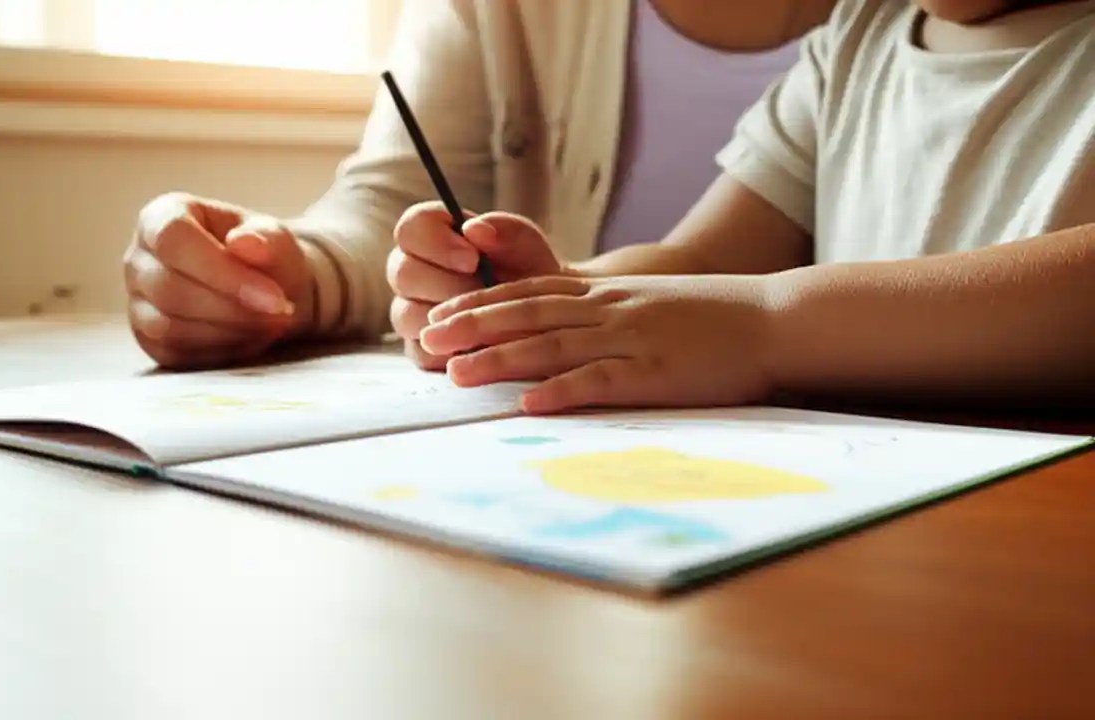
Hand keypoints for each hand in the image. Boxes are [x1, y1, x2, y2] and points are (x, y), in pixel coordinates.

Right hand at [124, 192, 313, 368]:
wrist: (269, 290)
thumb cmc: (267, 257)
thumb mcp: (277, 240)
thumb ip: (265, 239)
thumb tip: (243, 243)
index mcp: (161, 217)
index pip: (174, 239)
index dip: (221, 271)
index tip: (273, 296)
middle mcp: (139, 258)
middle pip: (169, 289)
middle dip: (231, 308)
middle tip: (279, 314)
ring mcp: (138, 302)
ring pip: (168, 327)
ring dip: (227, 332)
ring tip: (269, 325)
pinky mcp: (149, 339)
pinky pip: (174, 353)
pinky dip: (218, 352)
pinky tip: (248, 340)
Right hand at [388, 204, 566, 369]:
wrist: (544, 319)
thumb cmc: (528, 274)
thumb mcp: (527, 246)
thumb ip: (505, 230)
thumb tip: (475, 228)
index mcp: (431, 238)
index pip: (410, 230)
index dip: (435, 242)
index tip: (473, 258)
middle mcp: (412, 274)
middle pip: (402, 274)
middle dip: (446, 284)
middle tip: (483, 292)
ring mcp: (411, 313)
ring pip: (405, 315)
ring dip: (448, 320)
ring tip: (485, 320)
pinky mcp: (419, 351)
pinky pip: (420, 352)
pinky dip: (451, 351)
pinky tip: (479, 345)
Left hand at [419, 274, 777, 412]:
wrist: (773, 319)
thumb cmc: (711, 318)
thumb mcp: (649, 304)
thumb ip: (605, 313)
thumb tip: (561, 332)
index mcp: (605, 295)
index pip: (528, 293)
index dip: (479, 304)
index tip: (440, 314)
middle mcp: (609, 311)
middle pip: (527, 314)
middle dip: (472, 326)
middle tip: (427, 338)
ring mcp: (631, 340)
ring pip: (552, 345)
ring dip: (500, 359)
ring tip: (456, 373)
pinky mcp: (657, 374)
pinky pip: (601, 381)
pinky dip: (562, 391)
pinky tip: (529, 404)